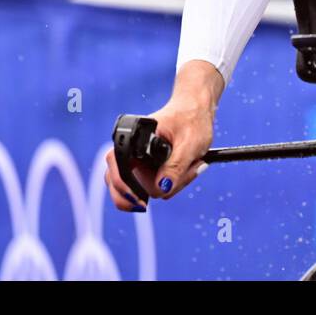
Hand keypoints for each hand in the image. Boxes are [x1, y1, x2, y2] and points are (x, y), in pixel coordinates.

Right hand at [105, 60, 221, 211]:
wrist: (195, 111)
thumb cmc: (192, 119)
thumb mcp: (189, 143)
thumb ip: (175, 167)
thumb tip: (162, 190)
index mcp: (133, 139)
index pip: (119, 172)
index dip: (127, 190)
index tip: (143, 204)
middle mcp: (130, 152)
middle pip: (129, 187)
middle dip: (162, 187)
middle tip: (188, 171)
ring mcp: (137, 162)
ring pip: (145, 190)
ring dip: (171, 185)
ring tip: (192, 165)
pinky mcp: (146, 169)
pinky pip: (155, 188)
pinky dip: (172, 184)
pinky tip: (187, 169)